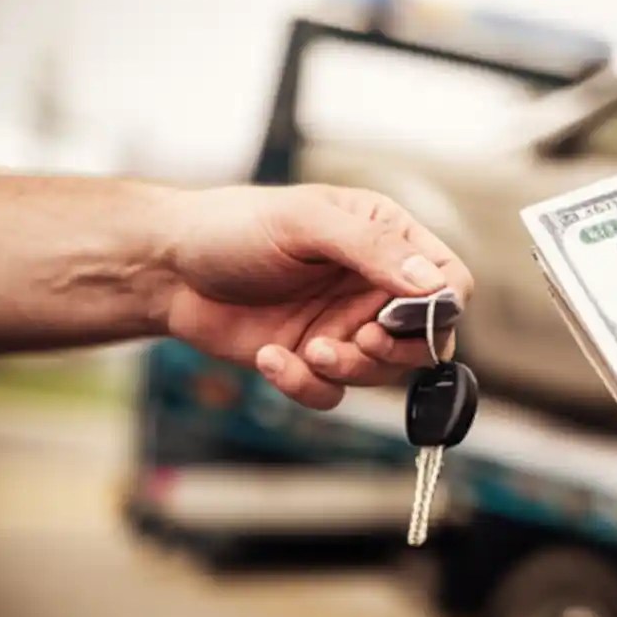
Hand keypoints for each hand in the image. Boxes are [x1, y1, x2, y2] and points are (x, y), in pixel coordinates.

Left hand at [163, 184, 473, 408]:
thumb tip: (431, 284)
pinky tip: (270, 358)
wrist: (167, 268)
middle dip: (396, 350)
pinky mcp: (313, 361)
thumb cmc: (234, 227)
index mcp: (388, 239)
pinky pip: (333, 393)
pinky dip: (305, 385)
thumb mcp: (305, 222)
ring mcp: (346, 326)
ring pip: (383, 373)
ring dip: (348, 369)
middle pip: (427, 338)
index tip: (402, 315)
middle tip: (360, 340)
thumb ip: (372, 248)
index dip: (440, 306)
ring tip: (309, 349)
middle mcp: (375, 286)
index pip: (450, 280)